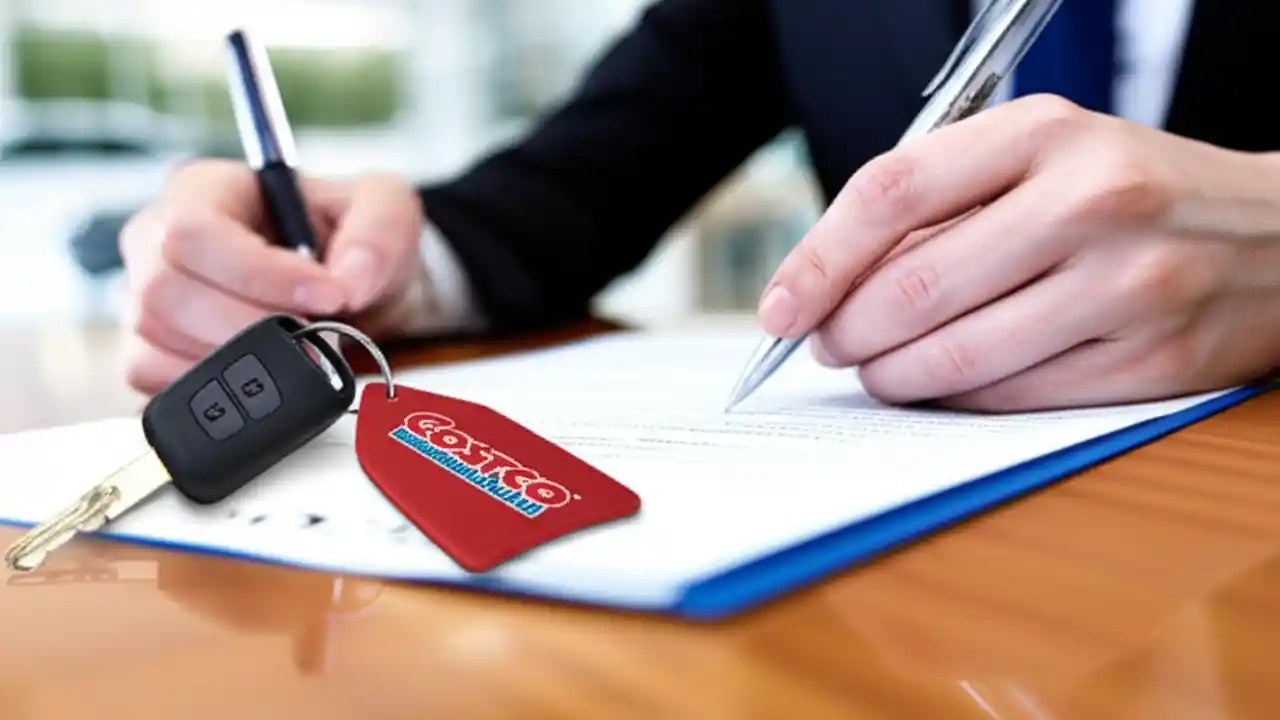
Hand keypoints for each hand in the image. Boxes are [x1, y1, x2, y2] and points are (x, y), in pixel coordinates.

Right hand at [119, 159, 432, 393]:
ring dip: (240, 360)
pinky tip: (265, 374)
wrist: (347, 294)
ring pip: (158, 343)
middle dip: (252, 326)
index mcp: (202, 189)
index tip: (328, 297)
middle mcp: (157, 242)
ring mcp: (144, 301)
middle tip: (317, 334)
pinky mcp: (149, 355)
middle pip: (165, 293)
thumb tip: (349, 281)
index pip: (194, 232)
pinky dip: (219, 389)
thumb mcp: (384, 208)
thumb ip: (379, 231)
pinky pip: (159, 384)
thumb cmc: (350, 240)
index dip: (259, 274)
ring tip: (297, 349)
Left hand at [759, 95, 1279, 410]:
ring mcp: (1125, 287)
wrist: (1278, 236)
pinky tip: (945, 385)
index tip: (778, 307)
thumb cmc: (1133, 193)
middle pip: (909, 290)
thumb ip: (943, 203)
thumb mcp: (1044, 156)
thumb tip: (831, 282)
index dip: (816, 260)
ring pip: (952, 359)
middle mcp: (1089, 203)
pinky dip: (956, 401)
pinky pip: (1009, 400)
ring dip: (889, 376)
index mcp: (1046, 134)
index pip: (891, 194)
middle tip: (827, 344)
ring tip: (878, 368)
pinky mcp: (1148, 363)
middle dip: (843, 333)